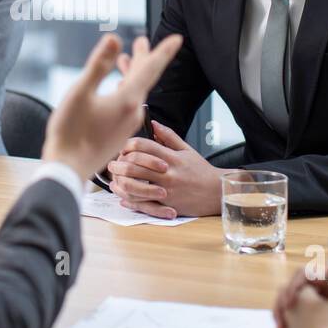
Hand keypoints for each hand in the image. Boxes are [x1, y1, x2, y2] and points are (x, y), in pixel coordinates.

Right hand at [42, 34, 183, 184]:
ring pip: (133, 92)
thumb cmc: (70, 132)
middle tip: (142, 41)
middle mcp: (132, 112)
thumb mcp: (80, 92)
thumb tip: (114, 39)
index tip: (178, 39)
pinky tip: (116, 89)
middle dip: (143, 58)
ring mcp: (126, 124)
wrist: (68, 169)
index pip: (150, 69)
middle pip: (142, 79)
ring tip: (126, 61)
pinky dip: (123, 91)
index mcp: (127, 100)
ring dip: (130, 74)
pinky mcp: (118, 133)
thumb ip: (98, 65)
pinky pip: (126, 106)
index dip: (163, 51)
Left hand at [106, 120, 222, 219]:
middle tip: (112, 164)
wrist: (216, 192)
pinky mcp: (167, 204)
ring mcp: (166, 190)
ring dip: (121, 182)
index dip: (128, 145)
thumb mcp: (187, 150)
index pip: (144, 146)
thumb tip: (154, 123)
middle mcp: (167, 173)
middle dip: (119, 164)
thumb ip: (168, 136)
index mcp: (171, 157)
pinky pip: (143, 203)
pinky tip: (122, 196)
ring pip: (135, 186)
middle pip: (135, 166)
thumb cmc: (201, 171)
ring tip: (114, 180)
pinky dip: (130, 200)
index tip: (122, 148)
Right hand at [274, 269, 327, 327]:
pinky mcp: (320, 324)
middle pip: (292, 294)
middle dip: (281, 310)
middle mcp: (324, 291)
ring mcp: (321, 308)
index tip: (288, 304)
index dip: (292, 287)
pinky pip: (300, 327)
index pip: (303, 276)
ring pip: (293, 312)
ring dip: (284, 325)